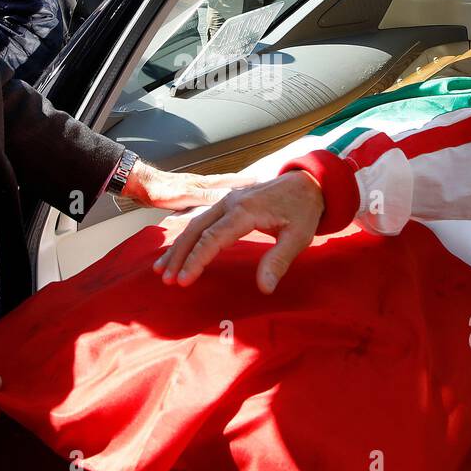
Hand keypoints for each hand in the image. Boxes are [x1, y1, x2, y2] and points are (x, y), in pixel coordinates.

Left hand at [122, 160, 256, 210]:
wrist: (138, 185)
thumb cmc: (159, 189)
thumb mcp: (187, 195)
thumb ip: (208, 197)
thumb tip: (232, 197)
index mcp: (205, 185)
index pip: (232, 182)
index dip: (247, 182)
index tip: (262, 181)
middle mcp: (202, 186)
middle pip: (227, 185)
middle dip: (241, 184)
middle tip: (257, 183)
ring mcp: (194, 191)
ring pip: (217, 194)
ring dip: (229, 195)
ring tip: (242, 194)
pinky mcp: (186, 199)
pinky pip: (206, 203)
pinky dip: (214, 204)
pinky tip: (214, 210)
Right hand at [152, 170, 323, 292]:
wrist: (308, 182)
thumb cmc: (303, 210)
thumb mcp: (299, 237)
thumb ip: (279, 261)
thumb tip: (264, 288)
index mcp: (244, 211)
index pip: (212, 239)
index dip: (196, 261)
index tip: (183, 280)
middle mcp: (229, 202)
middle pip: (195, 230)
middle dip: (179, 256)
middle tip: (166, 279)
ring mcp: (226, 200)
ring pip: (194, 224)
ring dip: (178, 247)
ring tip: (162, 269)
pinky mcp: (227, 202)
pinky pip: (201, 220)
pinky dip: (187, 237)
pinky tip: (178, 250)